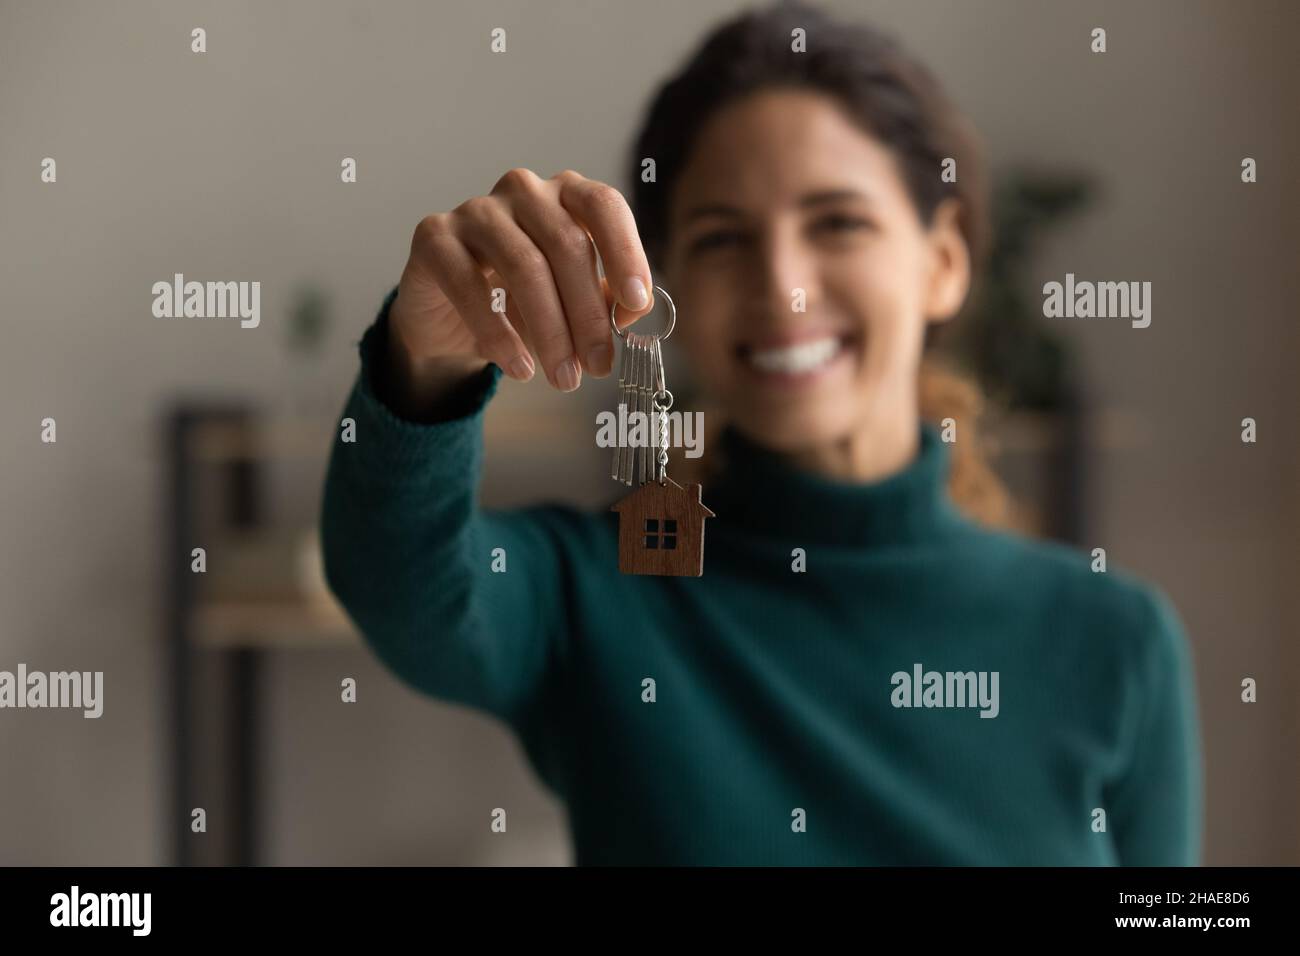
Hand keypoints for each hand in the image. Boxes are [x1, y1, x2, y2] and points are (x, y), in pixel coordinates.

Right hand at [388, 167, 654, 391]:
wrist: (450, 319)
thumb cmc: (522, 302)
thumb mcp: (571, 301)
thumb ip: (605, 298)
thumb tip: (633, 309)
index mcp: (566, 195)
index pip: (604, 206)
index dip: (625, 253)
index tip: (635, 305)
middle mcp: (523, 190)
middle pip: (567, 244)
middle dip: (588, 314)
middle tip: (598, 366)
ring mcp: (476, 210)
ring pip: (524, 266)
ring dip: (550, 331)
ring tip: (564, 377)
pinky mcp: (434, 237)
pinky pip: (470, 286)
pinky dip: (500, 335)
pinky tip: (520, 368)